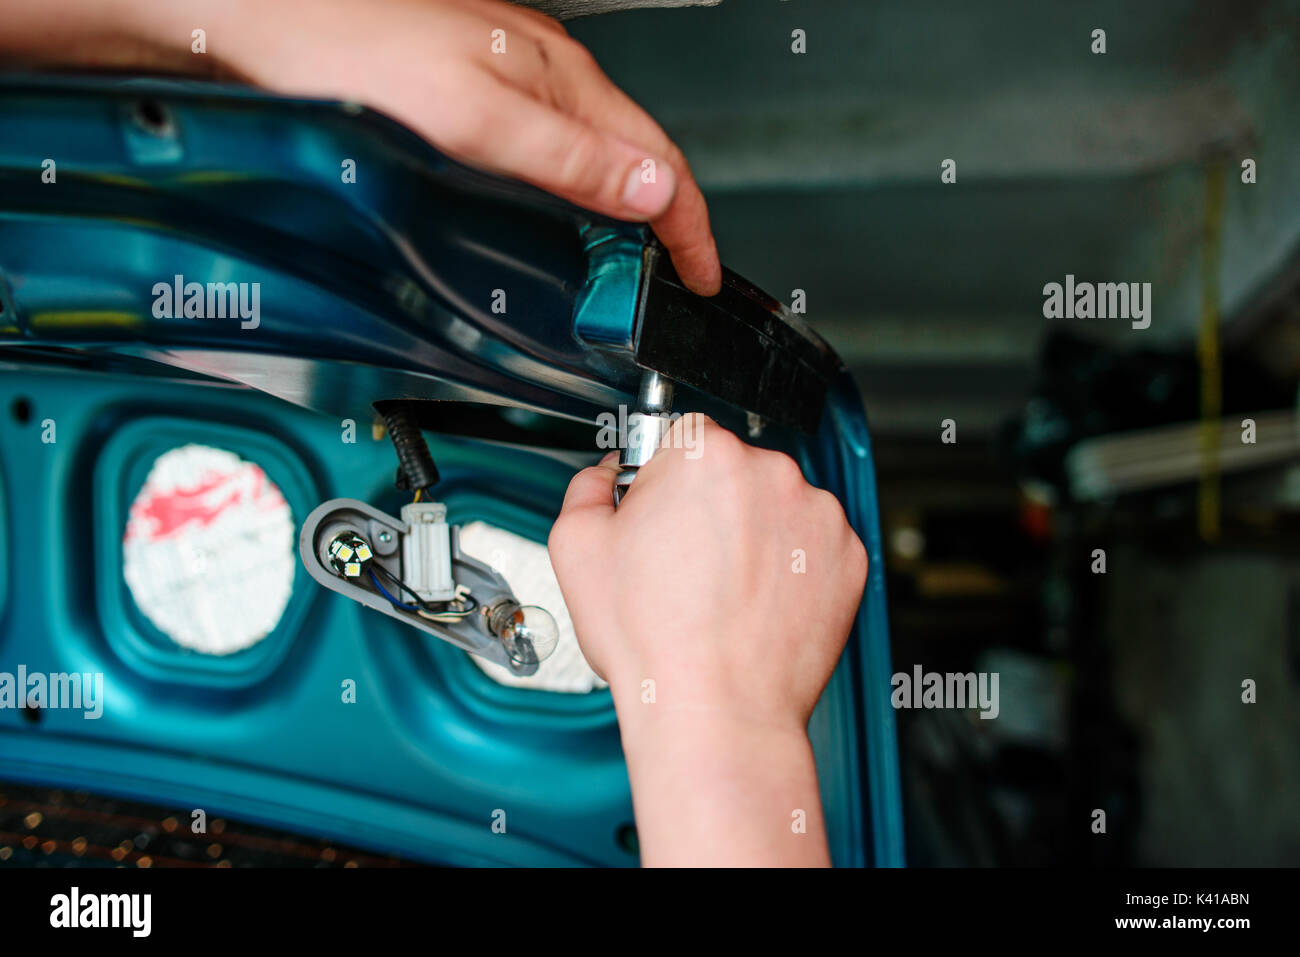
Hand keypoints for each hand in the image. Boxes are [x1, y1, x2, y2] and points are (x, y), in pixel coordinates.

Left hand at [0, 0, 720, 294]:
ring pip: (600, 149)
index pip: (659, 163)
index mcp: (562, 79)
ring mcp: (516, 76)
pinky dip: (581, 188)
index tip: (705, 278)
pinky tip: (562, 210)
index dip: (690, 229)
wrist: (270, 22)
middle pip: (638, 156)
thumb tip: (651, 192)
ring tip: (632, 260)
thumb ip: (568, 159)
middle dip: (669, 222)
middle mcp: (548, 72)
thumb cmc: (354, 55)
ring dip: (627, 207)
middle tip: (676, 279)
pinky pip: (559, 145)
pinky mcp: (483, 85)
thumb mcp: (476, 120)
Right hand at [548, 414, 867, 864]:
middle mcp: (771, 472)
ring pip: (777, 506)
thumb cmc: (654, 641)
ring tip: (723, 591)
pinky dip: (792, 567)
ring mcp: (817, 515)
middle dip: (710, 505)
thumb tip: (607, 475)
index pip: (683, 434)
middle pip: (734, 469)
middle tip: (685, 562)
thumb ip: (587, 486)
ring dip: (755, 533)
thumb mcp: (576, 548)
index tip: (661, 511)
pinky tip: (757, 602)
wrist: (716, 711)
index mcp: (705, 454)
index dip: (664, 477)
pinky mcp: (849, 558)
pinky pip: (814, 546)